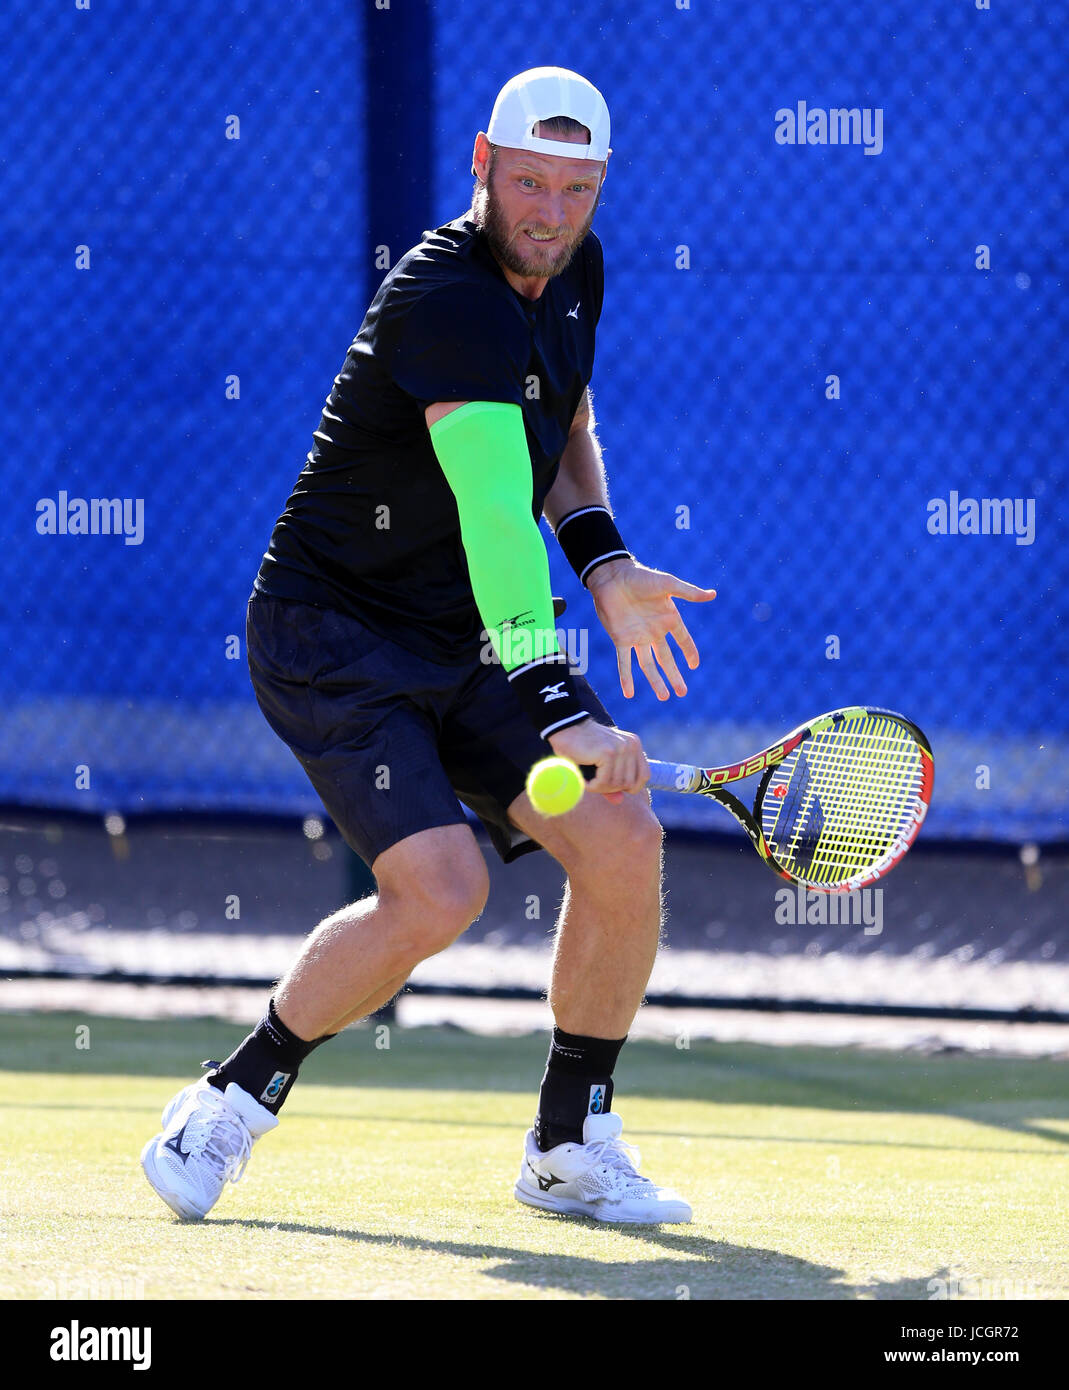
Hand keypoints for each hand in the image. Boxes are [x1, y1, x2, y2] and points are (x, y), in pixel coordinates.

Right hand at [547, 718, 647, 803]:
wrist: (565, 727)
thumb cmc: (581, 747)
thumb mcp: (600, 766)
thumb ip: (611, 783)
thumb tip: (619, 801)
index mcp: (634, 745)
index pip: (644, 775)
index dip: (630, 787)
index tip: (611, 785)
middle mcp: (632, 745)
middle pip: (630, 783)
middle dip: (611, 788)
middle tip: (594, 782)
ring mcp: (621, 748)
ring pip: (617, 785)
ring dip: (599, 788)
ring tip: (587, 779)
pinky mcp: (608, 753)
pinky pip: (604, 782)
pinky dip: (592, 786)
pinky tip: (584, 780)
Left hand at [587, 559, 716, 700]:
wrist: (613, 576)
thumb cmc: (641, 577)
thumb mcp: (668, 585)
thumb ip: (689, 593)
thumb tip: (713, 595)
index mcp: (668, 619)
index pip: (683, 640)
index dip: (690, 652)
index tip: (694, 665)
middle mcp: (654, 631)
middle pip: (666, 658)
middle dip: (674, 675)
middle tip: (682, 692)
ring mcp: (637, 637)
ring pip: (647, 665)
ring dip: (655, 681)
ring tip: (664, 696)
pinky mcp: (621, 639)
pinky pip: (624, 662)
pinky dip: (626, 677)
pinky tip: (629, 693)